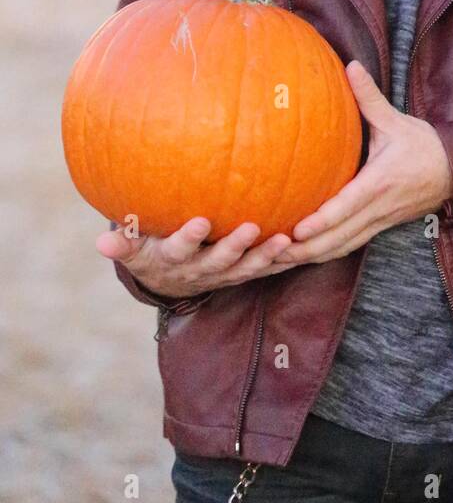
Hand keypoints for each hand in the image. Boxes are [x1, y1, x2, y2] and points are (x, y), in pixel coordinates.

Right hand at [96, 216, 296, 297]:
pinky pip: (265, 269)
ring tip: (286, 239)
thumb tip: (100, 242)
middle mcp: (201, 269)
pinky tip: (303, 245)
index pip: (180, 249)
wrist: (171, 280)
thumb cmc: (151, 250)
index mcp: (174, 259)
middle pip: (220, 261)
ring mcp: (225, 273)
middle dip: (236, 246)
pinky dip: (283, 261)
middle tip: (252, 227)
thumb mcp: (133, 250)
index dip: (189, 239)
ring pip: (247, 268)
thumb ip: (121, 244)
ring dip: (267, 256)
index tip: (200, 222)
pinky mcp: (243, 273)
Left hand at [283, 60, 452, 264]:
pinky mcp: (380, 227)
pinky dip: (325, 253)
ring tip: (279, 260)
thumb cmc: (424, 145)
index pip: (347, 207)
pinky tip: (302, 254)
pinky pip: (349, 246)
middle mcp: (378, 208)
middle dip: (306, 250)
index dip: (321, 222)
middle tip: (272, 251)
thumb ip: (369, 98)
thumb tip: (350, 65)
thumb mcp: (396, 120)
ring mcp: (379, 222)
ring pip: (342, 248)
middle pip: (339, 239)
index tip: (296, 229)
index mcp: (380, 183)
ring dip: (312, 257)